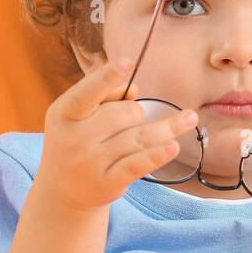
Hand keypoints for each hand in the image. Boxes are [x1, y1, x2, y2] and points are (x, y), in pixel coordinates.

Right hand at [33, 57, 198, 214]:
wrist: (62, 191)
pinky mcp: (107, 182)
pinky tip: (173, 146)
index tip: (127, 62)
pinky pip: (137, 165)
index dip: (107, 77)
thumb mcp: (77, 116)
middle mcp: (74, 138)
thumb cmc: (74, 141)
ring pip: (137, 138)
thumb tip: (133, 88)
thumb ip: (103, 97)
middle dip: (136, 112)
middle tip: (136, 116)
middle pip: (122, 114)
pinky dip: (156, 155)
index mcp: (64, 114)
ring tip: (190, 118)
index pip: (87, 93)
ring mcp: (90, 163)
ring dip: (167, 128)